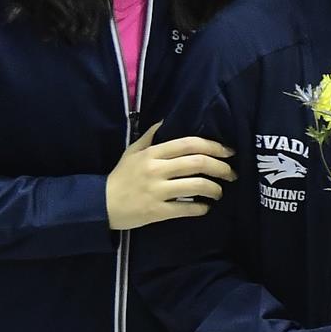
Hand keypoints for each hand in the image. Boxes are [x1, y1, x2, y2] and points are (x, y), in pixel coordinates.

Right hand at [105, 124, 234, 229]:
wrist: (99, 204)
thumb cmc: (120, 176)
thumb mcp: (132, 152)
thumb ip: (150, 136)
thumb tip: (167, 120)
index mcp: (152, 153)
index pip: (190, 144)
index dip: (214, 146)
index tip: (229, 152)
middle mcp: (156, 170)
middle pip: (198, 163)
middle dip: (221, 168)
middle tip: (231, 174)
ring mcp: (157, 191)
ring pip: (196, 186)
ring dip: (215, 189)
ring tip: (219, 192)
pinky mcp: (156, 211)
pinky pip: (186, 209)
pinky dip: (200, 208)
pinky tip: (205, 207)